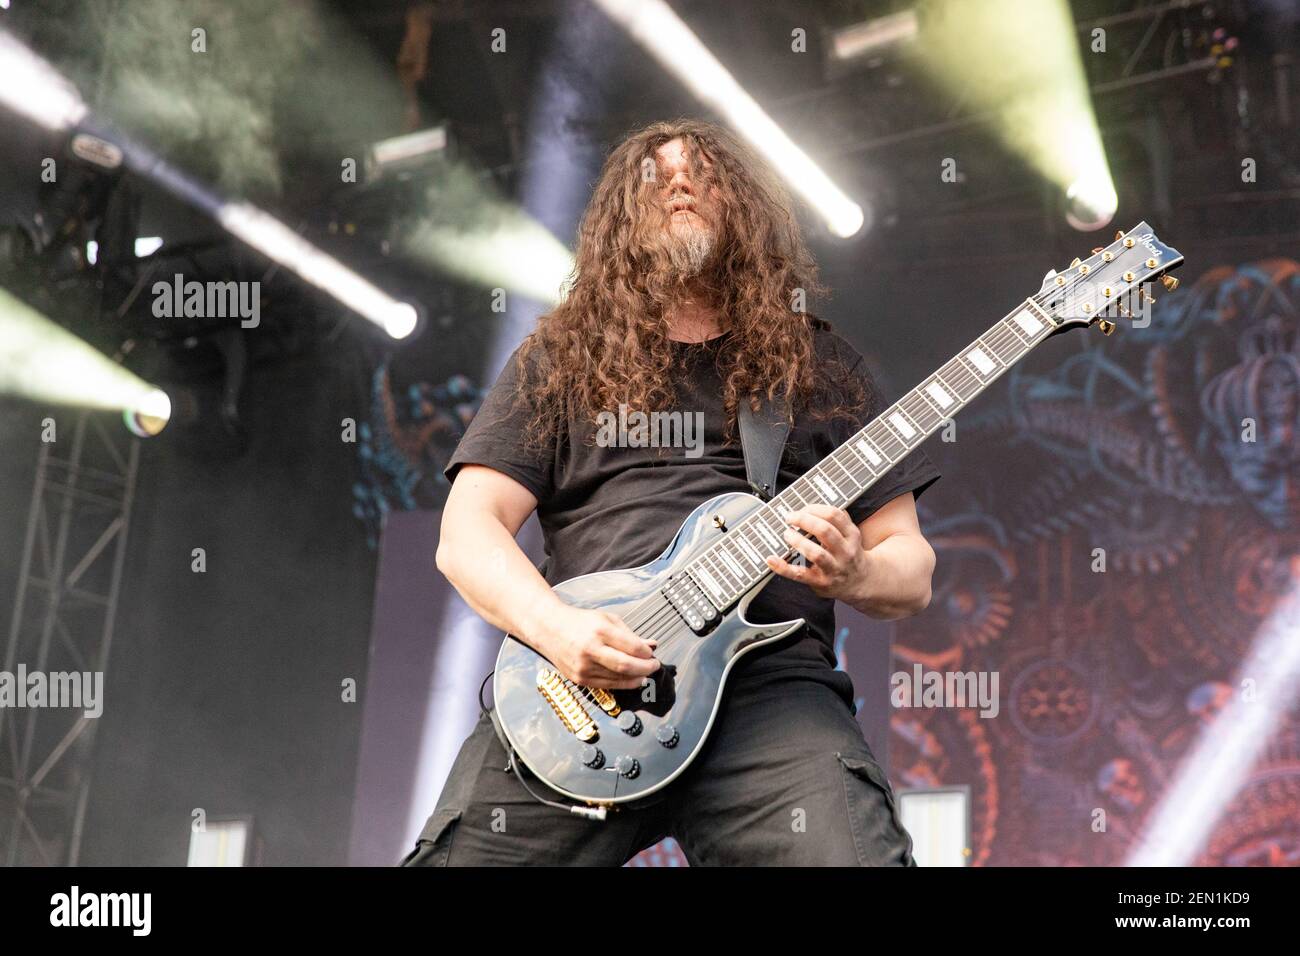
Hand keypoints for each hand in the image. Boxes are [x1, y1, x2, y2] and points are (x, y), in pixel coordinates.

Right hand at [536, 605, 659, 689]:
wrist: (549, 629)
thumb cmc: (580, 622)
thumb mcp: (607, 620)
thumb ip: (630, 634)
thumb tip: (652, 645)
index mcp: (600, 630)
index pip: (633, 647)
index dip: (647, 653)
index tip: (652, 653)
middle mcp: (591, 650)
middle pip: (627, 666)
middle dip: (646, 668)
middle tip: (654, 666)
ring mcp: (584, 667)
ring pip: (618, 679)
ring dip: (637, 678)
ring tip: (645, 673)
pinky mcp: (579, 679)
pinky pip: (607, 685)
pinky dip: (623, 684)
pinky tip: (631, 679)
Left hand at [765, 504, 874, 601]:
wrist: (862, 583)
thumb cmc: (849, 554)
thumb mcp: (849, 535)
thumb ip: (836, 520)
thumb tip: (811, 506)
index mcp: (851, 535)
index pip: (834, 515)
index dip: (814, 508)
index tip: (802, 508)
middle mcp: (845, 551)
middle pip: (825, 531)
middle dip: (804, 520)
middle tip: (789, 517)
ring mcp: (834, 568)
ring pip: (816, 554)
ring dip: (798, 541)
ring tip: (787, 534)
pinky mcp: (821, 582)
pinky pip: (800, 574)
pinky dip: (783, 567)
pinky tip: (771, 560)